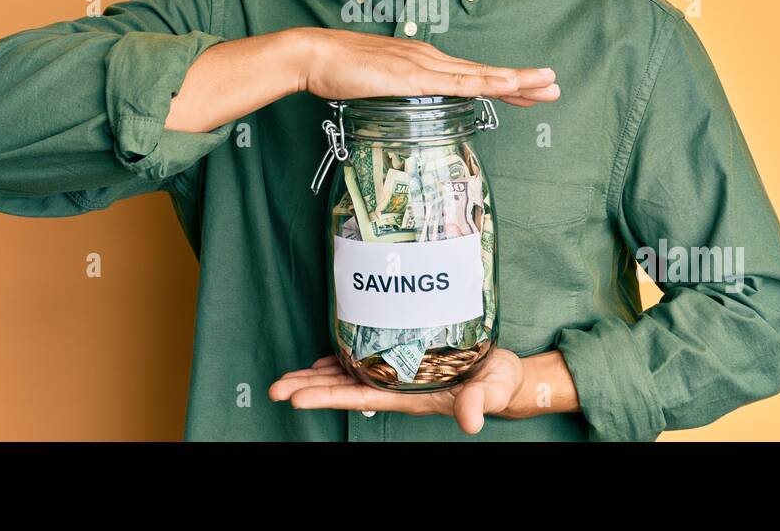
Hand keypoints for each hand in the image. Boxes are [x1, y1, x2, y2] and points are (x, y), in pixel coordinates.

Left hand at [268, 347, 525, 434]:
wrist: (504, 375)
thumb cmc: (497, 383)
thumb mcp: (491, 390)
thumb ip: (478, 404)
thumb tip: (470, 421)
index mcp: (408, 396)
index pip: (358, 397)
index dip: (325, 397)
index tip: (294, 398)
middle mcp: (395, 386)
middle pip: (342, 388)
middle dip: (309, 387)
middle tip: (276, 387)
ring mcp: (397, 374)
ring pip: (347, 375)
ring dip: (317, 375)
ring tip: (287, 377)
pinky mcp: (403, 359)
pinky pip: (363, 361)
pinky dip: (341, 360)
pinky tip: (325, 358)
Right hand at [292, 27, 559, 107]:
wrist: (314, 54)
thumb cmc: (338, 70)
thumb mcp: (376, 85)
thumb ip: (395, 94)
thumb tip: (407, 108)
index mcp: (422, 62)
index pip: (471, 75)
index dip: (502, 83)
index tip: (528, 90)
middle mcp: (430, 59)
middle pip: (484, 73)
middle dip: (522, 81)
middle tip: (555, 86)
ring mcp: (423, 65)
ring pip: (479, 76)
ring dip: (515, 81)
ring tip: (546, 85)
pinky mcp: (412, 76)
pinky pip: (455, 83)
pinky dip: (484, 84)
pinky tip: (505, 86)